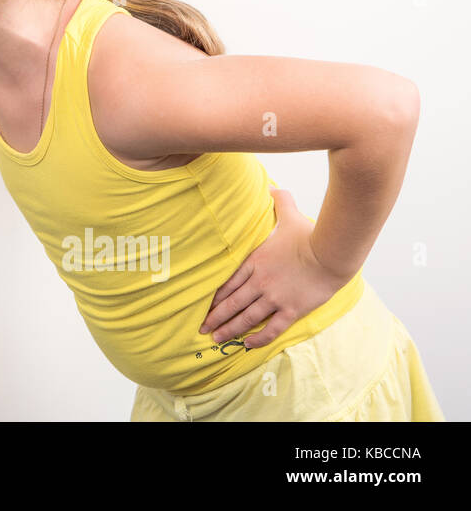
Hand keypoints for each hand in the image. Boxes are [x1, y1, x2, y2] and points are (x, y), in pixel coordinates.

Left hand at [198, 187, 352, 348]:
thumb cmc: (309, 233)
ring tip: (216, 339)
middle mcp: (260, 281)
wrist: (331, 252)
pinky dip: (258, 339)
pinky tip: (247, 346)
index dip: (213, 296)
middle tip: (201, 328)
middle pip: (231, 303)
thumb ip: (279, 201)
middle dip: (214, 317)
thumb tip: (273, 186)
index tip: (203, 306)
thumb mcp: (289, 214)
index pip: (228, 282)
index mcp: (255, 261)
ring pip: (246, 318)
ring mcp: (275, 297)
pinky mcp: (292, 309)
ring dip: (229, 329)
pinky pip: (271, 328)